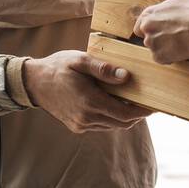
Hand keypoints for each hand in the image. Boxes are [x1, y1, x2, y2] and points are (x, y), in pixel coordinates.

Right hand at [22, 50, 154, 132]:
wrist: (34, 82)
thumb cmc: (58, 67)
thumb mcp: (80, 60)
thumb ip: (103, 69)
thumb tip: (126, 77)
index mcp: (90, 101)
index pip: (125, 114)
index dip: (142, 112)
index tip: (154, 106)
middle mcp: (87, 117)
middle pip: (122, 123)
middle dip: (136, 115)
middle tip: (147, 103)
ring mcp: (81, 124)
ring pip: (112, 126)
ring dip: (124, 116)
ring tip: (132, 102)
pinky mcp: (77, 127)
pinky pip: (101, 125)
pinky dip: (111, 117)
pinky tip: (112, 104)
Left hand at [133, 0, 188, 64]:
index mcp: (148, 14)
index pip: (141, 23)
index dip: (155, 24)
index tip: (167, 25)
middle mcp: (146, 29)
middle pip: (147, 35)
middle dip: (157, 35)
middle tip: (174, 33)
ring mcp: (152, 44)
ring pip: (155, 47)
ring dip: (164, 46)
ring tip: (179, 40)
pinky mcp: (159, 57)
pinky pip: (161, 58)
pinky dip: (169, 55)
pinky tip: (180, 49)